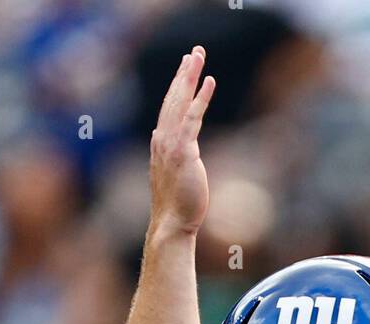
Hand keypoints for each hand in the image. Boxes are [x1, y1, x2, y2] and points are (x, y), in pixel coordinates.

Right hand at [149, 46, 215, 236]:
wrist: (172, 224)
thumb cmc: (176, 206)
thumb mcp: (173, 174)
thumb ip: (170, 155)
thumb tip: (164, 142)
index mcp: (160, 144)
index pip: (169, 109)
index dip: (176, 87)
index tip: (184, 69)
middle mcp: (162, 140)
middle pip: (173, 99)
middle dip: (183, 74)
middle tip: (193, 52)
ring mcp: (171, 145)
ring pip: (180, 102)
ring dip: (189, 76)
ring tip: (198, 56)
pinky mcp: (184, 152)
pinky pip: (193, 118)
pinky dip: (200, 98)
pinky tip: (209, 82)